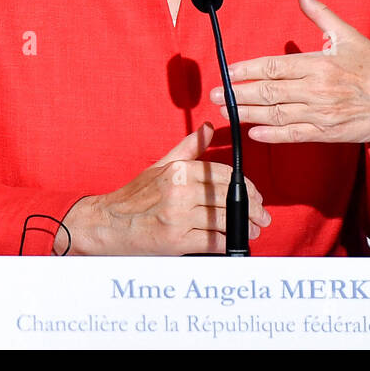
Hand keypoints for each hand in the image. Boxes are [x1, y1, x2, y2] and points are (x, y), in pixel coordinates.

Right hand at [62, 123, 271, 254]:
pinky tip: (231, 243)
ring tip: (251, 231)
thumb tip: (208, 127)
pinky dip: (226, 243)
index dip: (246, 187)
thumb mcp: (161, 166)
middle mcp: (178, 190)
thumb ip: (189, 148)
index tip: (256, 196)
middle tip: (262, 217)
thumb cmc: (135, 197)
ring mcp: (177, 216)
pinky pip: (212, 241)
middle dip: (252, 208)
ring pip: (224, 220)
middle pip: (228, 197)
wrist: (107, 225)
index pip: (224, 175)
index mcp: (178, 170)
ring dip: (243, 228)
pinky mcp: (176, 240)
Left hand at [209, 0, 369, 151]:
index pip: (274, 67)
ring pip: (276, 115)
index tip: (228, 71)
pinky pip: (293, 136)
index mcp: (320, 64)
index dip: (247, 69)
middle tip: (215, 93)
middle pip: (268, 92)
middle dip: (238, 93)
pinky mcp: (327, 133)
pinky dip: (271, 135)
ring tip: (226, 110)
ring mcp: (321, 114)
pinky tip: (253, 132)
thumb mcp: (349, 36)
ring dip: (247, 113)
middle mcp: (317, 90)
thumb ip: (320, 14)